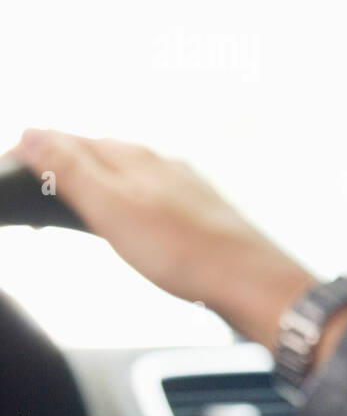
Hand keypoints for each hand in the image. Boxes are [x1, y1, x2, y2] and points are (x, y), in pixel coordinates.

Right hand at [5, 128, 318, 348]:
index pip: (73, 140)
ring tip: (69, 199)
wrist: (252, 281)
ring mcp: (185, 188)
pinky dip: (124, 202)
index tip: (11, 161)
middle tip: (30, 180)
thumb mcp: (112, 208)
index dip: (38, 149)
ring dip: (94, 182)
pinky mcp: (200, 214)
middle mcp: (163, 164)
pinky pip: (150, 196)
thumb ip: (72, 169)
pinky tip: (129, 218)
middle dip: (63, 162)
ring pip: (128, 174)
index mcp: (136, 158)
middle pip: (100, 153)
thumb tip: (32, 133)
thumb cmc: (184, 250)